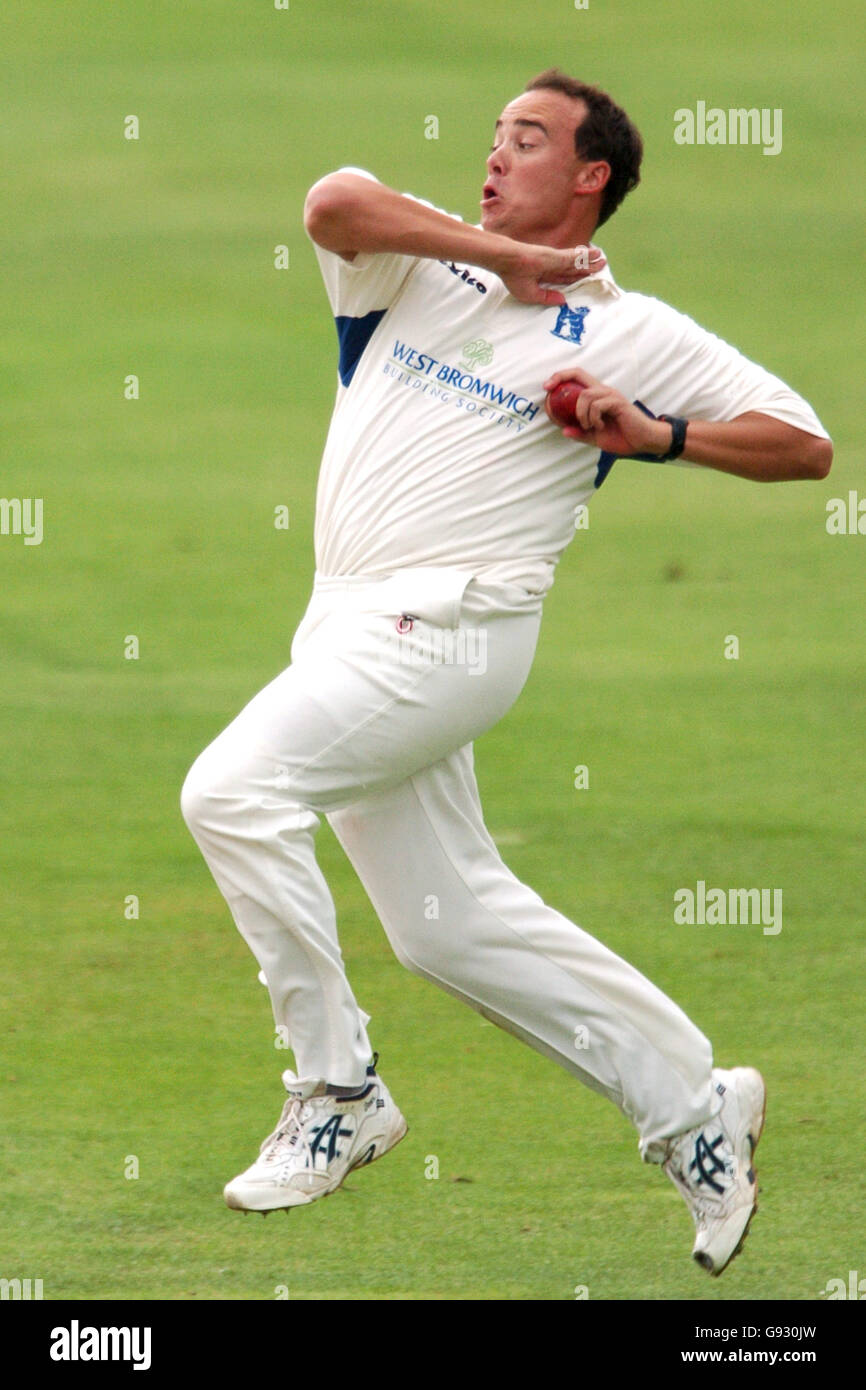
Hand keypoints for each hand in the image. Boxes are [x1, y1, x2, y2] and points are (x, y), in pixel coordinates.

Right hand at [496, 244, 605, 305]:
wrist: (506, 260)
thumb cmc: (512, 276)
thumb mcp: (530, 294)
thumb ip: (547, 298)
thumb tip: (563, 301)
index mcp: (544, 276)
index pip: (564, 278)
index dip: (576, 278)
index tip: (587, 277)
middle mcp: (551, 266)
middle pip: (573, 269)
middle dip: (586, 269)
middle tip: (601, 266)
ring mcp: (554, 260)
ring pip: (576, 262)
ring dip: (590, 261)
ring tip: (602, 259)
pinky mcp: (556, 256)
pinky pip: (574, 257)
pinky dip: (585, 255)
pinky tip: (595, 253)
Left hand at [542, 366, 671, 456]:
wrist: (642, 442)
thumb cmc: (622, 437)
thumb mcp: (595, 438)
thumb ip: (580, 433)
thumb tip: (564, 431)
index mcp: (596, 397)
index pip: (577, 378)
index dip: (560, 378)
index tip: (546, 387)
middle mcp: (603, 391)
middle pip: (579, 374)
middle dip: (560, 378)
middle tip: (548, 389)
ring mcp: (610, 395)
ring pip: (585, 394)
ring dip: (580, 412)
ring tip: (587, 426)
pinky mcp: (618, 402)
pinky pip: (597, 405)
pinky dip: (593, 417)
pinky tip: (599, 426)